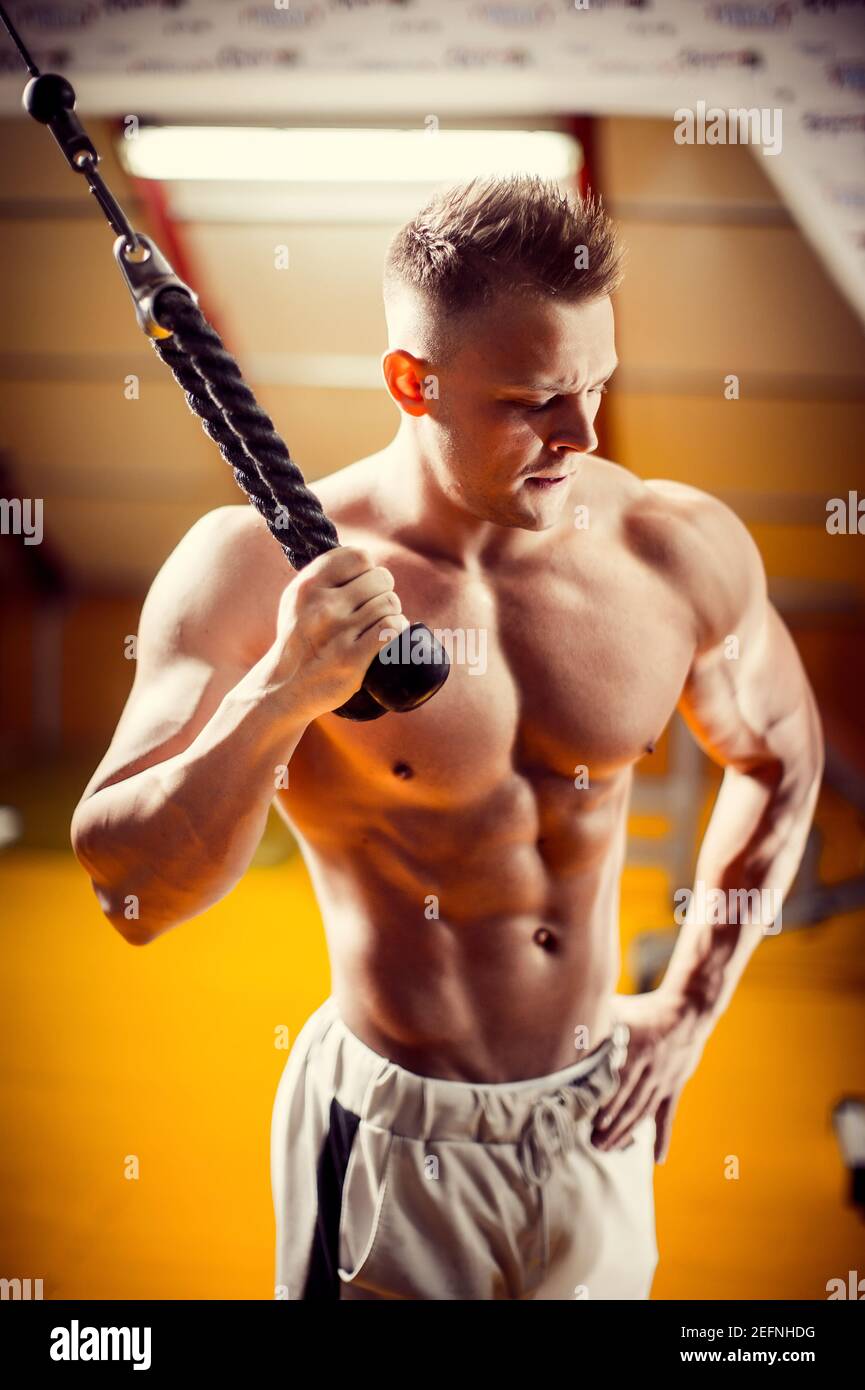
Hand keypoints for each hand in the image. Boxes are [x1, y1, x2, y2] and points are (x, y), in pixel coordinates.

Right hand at [273, 546, 408, 720]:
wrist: (284, 687)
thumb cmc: (299, 639)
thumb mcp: (298, 599)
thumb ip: (324, 576)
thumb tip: (364, 559)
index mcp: (308, 585)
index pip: (359, 556)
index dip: (368, 569)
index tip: (362, 584)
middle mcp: (323, 606)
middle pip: (381, 578)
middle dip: (383, 592)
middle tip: (372, 608)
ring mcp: (338, 632)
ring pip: (390, 603)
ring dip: (392, 613)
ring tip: (378, 624)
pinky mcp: (352, 658)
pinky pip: (392, 628)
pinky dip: (397, 629)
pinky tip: (388, 636)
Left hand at [591, 988, 710, 1164]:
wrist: (688, 1010)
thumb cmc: (646, 1009)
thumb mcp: (621, 1009)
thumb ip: (599, 1019)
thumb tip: (571, 1025)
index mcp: (637, 1050)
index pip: (622, 1081)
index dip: (610, 1102)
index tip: (597, 1121)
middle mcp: (651, 1069)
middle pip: (631, 1103)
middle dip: (613, 1126)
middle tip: (595, 1144)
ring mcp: (664, 1081)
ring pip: (645, 1113)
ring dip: (628, 1133)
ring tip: (611, 1149)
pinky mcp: (674, 1088)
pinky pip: (668, 1117)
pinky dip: (663, 1138)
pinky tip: (658, 1159)